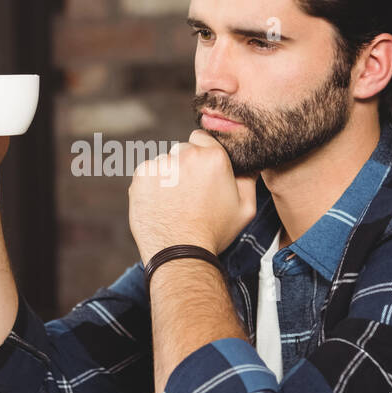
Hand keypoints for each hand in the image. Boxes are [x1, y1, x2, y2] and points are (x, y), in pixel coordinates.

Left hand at [127, 129, 257, 263]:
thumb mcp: (245, 209)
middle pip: (182, 150)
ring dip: (168, 176)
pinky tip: (160, 204)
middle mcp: (186, 155)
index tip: (201, 171)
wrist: (180, 254)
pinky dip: (151, 185)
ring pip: (164, 163)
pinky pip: (148, 174)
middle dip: (185, 165)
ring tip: (174, 202)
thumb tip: (250, 164)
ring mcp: (161, 164)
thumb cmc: (213, 233)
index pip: (202, 138)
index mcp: (213, 158)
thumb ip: (248, 180)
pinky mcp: (142, 176)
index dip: (202, 155)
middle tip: (189, 192)